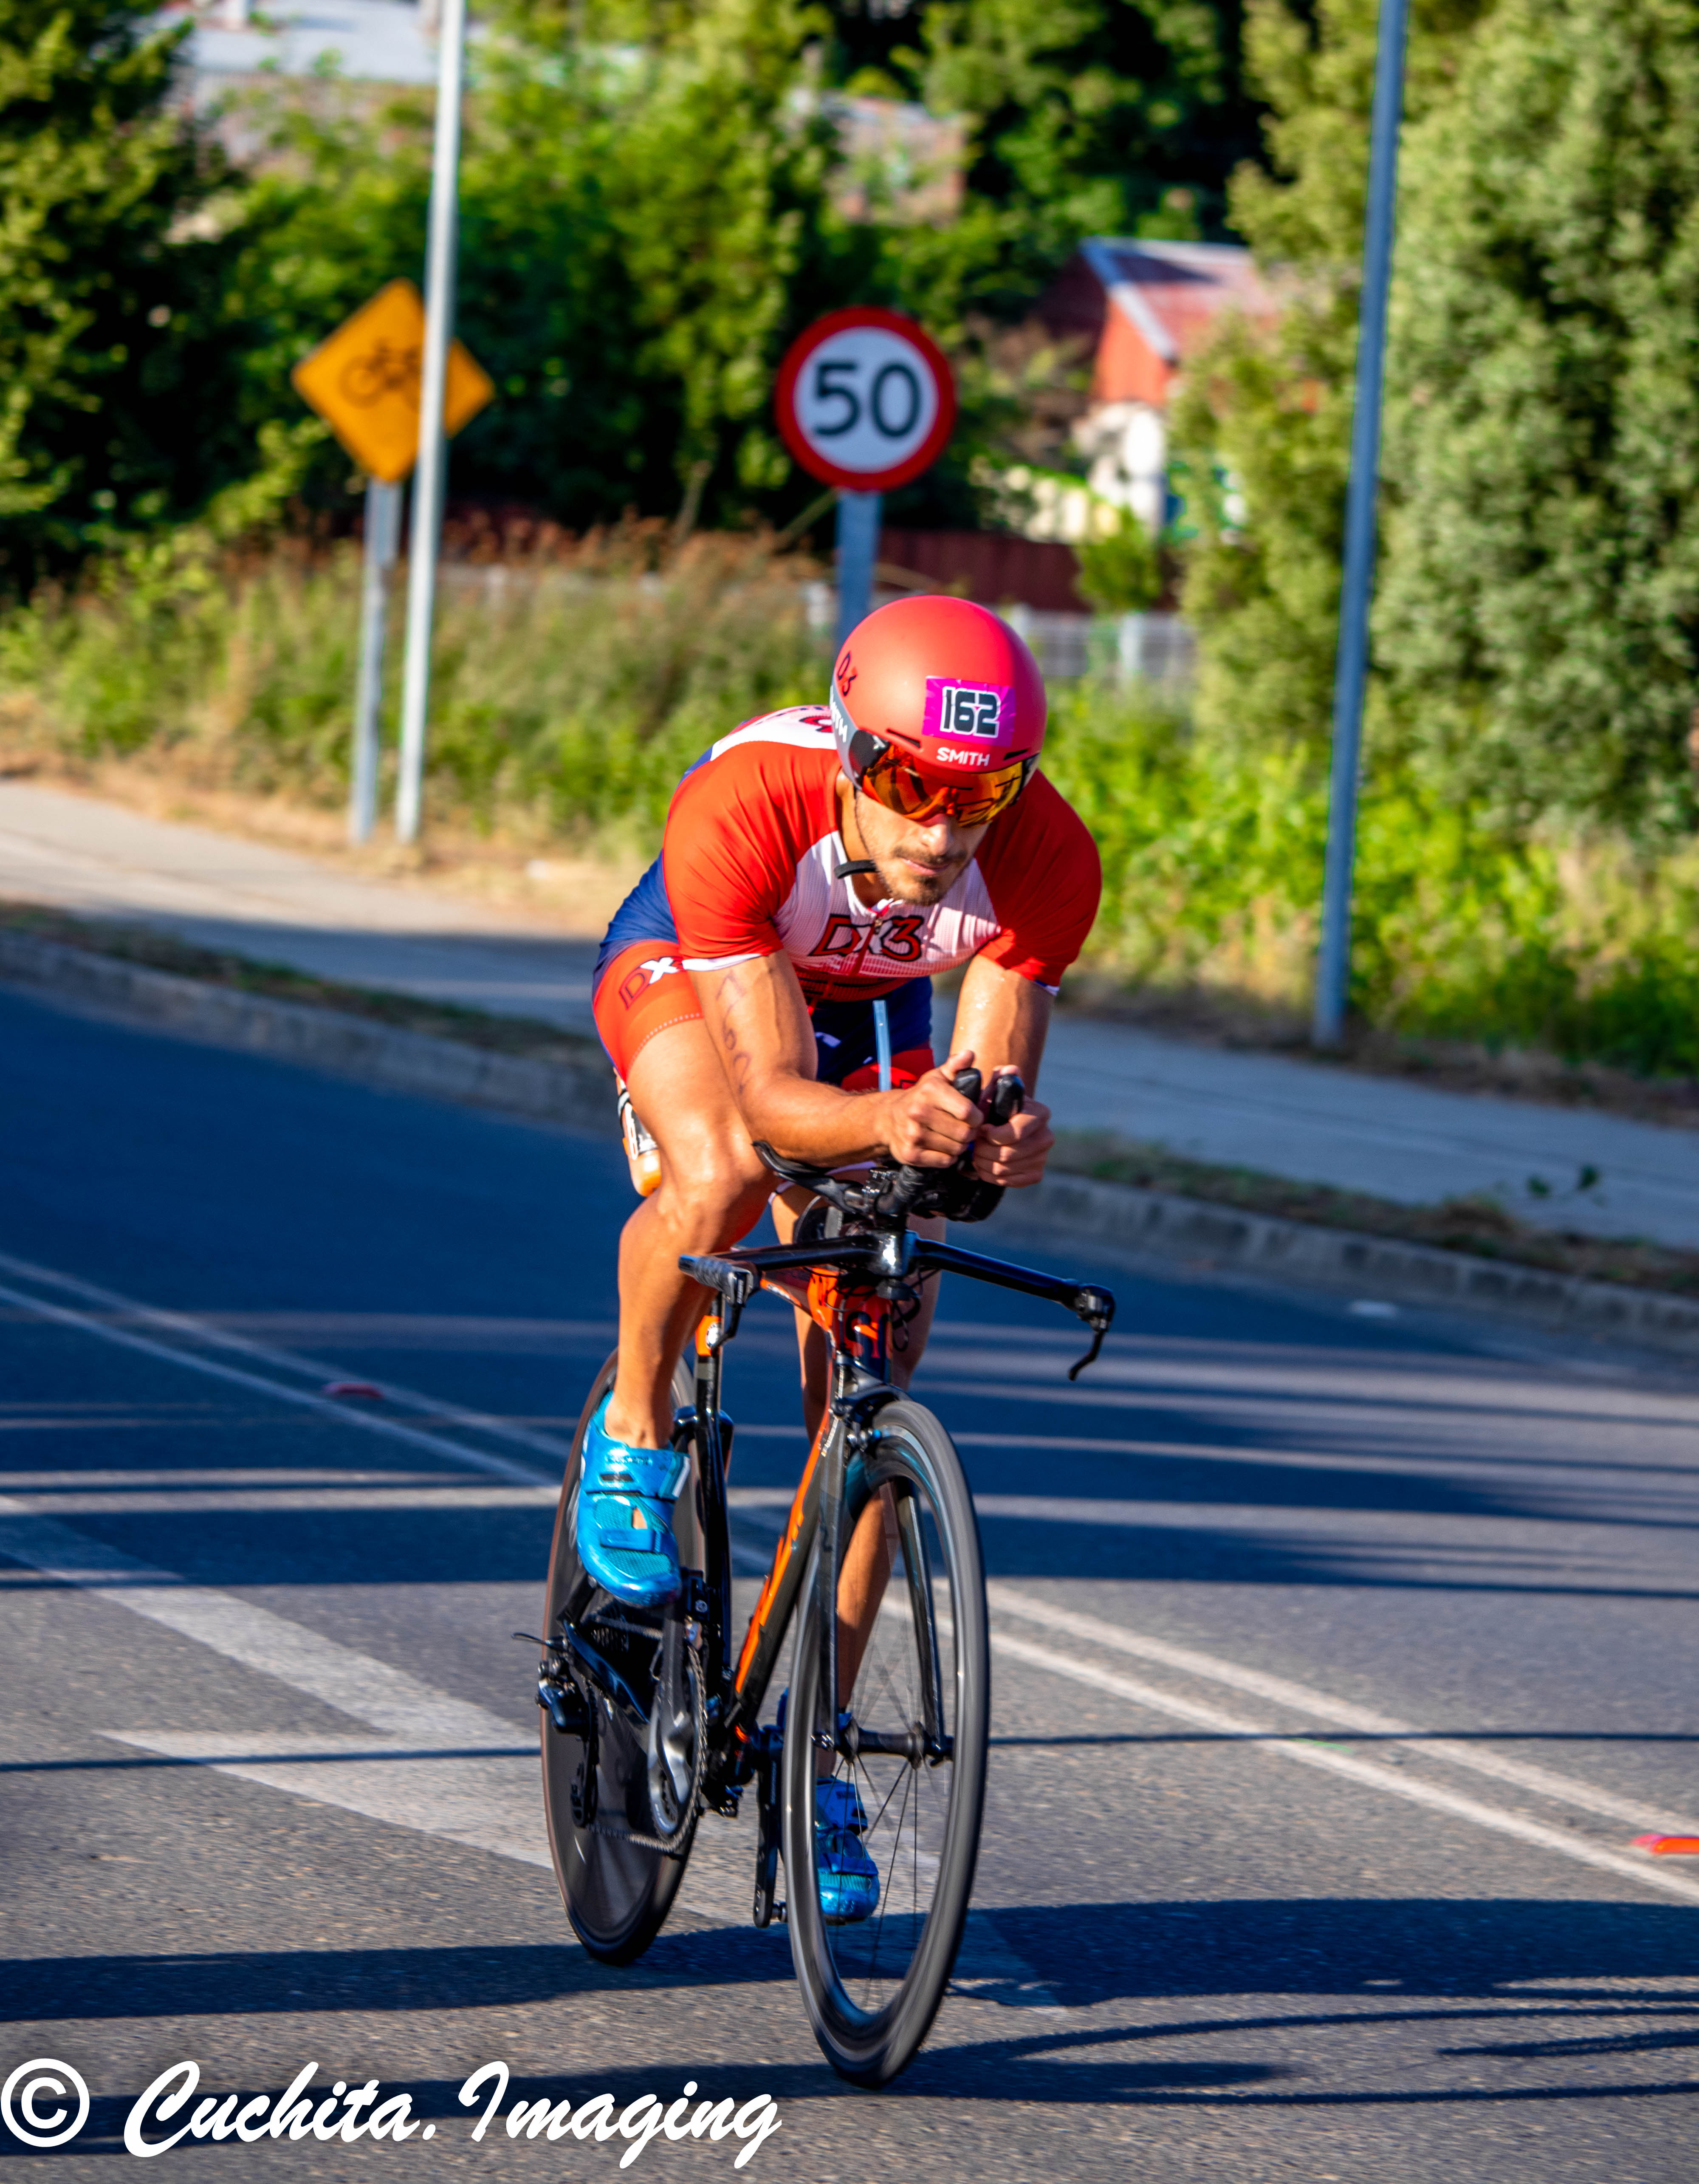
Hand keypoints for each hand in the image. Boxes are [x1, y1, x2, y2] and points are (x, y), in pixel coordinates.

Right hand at [883, 1048, 983, 1167]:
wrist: (888, 1118)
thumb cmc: (921, 1097)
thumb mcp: (937, 1078)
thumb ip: (956, 1066)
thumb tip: (969, 1054)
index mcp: (930, 1092)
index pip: (967, 1112)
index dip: (977, 1117)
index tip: (973, 1117)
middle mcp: (919, 1113)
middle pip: (964, 1133)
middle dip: (969, 1133)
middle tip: (964, 1129)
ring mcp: (914, 1135)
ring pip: (956, 1149)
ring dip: (959, 1146)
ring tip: (952, 1137)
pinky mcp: (911, 1154)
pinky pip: (945, 1161)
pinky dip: (948, 1157)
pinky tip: (942, 1147)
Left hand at [971, 1088, 1053, 1188]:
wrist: (1002, 1126)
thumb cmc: (995, 1109)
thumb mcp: (993, 1093)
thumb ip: (998, 1080)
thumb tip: (1010, 1069)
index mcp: (1040, 1114)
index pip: (1016, 1132)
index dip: (992, 1135)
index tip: (980, 1130)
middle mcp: (1046, 1136)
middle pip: (1007, 1154)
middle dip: (983, 1151)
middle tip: (973, 1145)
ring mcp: (1042, 1157)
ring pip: (1004, 1170)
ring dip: (983, 1164)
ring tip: (975, 1154)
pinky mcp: (1036, 1174)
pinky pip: (1009, 1182)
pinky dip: (991, 1176)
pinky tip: (985, 1165)